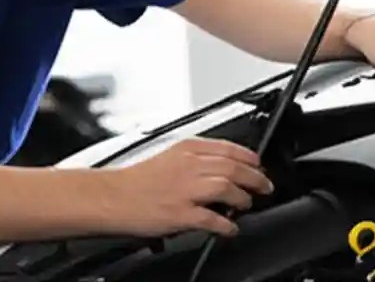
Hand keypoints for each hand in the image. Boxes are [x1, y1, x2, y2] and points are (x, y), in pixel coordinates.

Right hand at [104, 138, 273, 237]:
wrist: (110, 197)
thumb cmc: (134, 180)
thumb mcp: (167, 156)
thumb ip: (193, 158)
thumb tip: (219, 166)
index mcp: (185, 149)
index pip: (228, 147)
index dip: (249, 157)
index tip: (258, 165)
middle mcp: (188, 166)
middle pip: (233, 167)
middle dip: (255, 178)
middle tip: (264, 186)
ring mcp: (185, 190)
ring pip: (228, 188)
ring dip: (243, 198)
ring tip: (246, 204)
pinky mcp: (181, 214)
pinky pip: (213, 220)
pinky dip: (226, 225)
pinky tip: (230, 228)